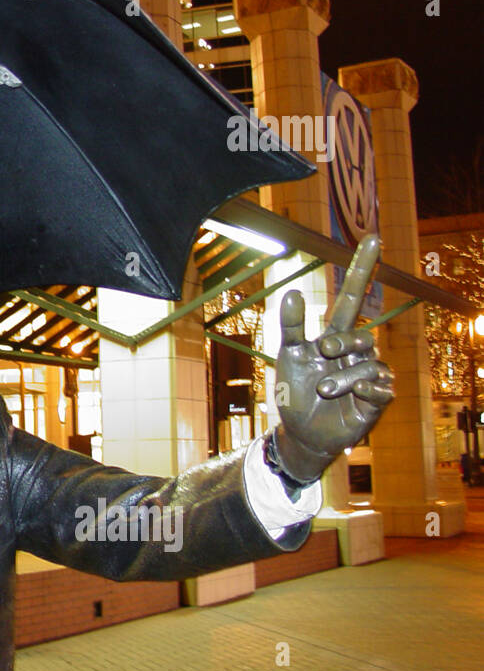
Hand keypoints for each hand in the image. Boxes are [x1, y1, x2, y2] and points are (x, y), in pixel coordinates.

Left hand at [274, 234, 394, 481]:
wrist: (299, 433)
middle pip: (361, 334)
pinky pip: (382, 387)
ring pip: (369, 363)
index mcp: (334, 336)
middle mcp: (355, 353)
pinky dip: (368, 387)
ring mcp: (367, 375)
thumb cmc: (294, 391)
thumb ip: (290, 326)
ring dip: (344, 376)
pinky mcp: (375, 401)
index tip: (372, 237)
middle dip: (344, 341)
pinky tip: (358, 391)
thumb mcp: (288, 356)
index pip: (352, 297)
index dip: (362, 268)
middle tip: (323, 350)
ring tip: (322, 389)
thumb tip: (293, 292)